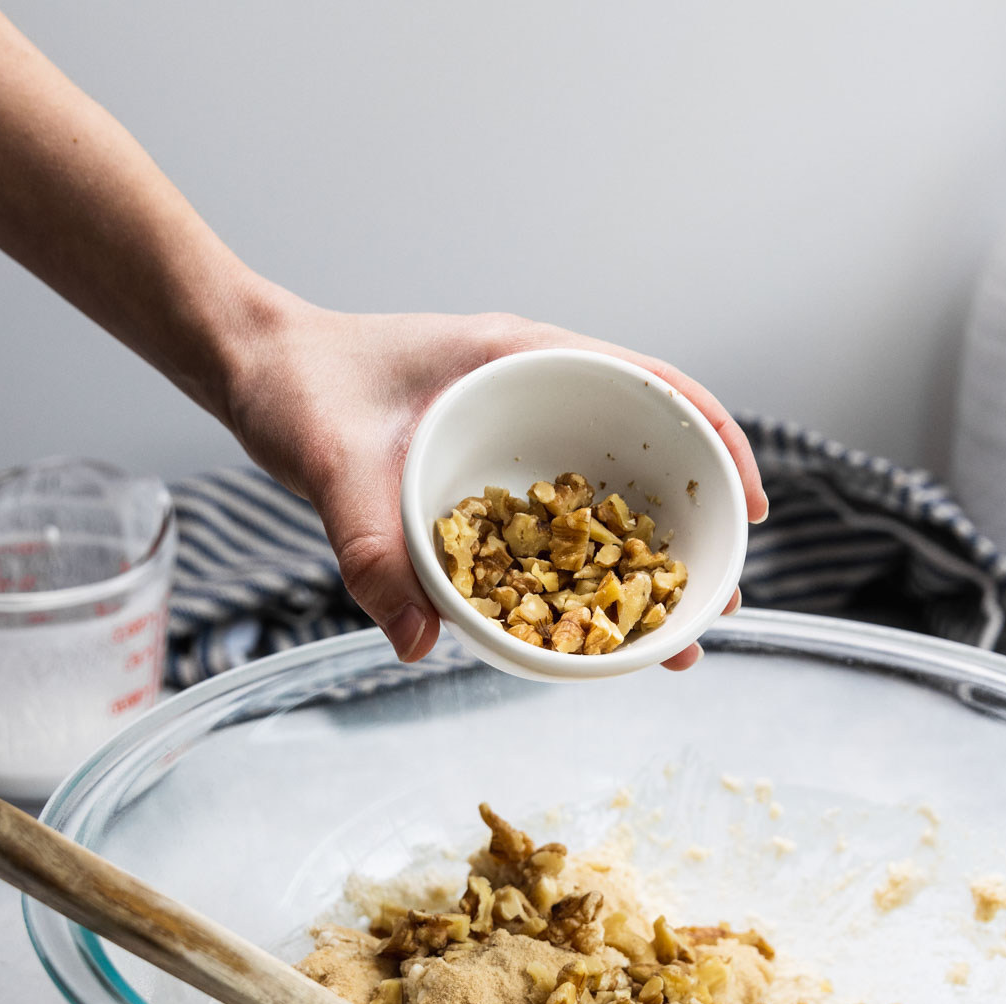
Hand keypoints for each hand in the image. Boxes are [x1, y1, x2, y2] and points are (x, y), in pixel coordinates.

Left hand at [221, 290, 766, 669]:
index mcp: (523, 357)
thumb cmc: (297, 386)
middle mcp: (534, 390)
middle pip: (647, 452)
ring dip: (644, 559)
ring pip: (608, 491)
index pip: (657, 387)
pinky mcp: (489, 470)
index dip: (720, 444)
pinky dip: (586, 568)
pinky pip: (557, 520)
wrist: (253, 367)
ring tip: (668, 633)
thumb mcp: (330, 462)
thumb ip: (368, 548)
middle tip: (717, 607)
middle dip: (694, 526)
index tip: (752, 508)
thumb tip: (417, 644)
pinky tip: (592, 621)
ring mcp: (516, 430)